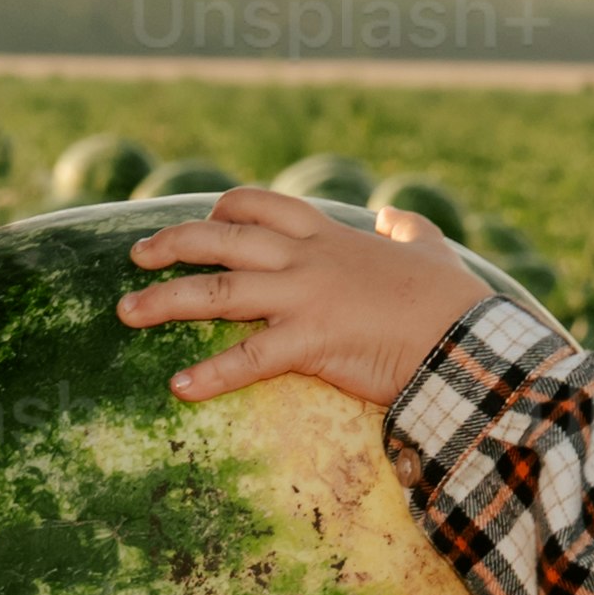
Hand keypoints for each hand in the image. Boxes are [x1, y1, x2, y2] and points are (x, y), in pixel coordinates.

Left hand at [124, 185, 497, 416]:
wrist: (468, 338)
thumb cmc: (452, 299)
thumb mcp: (431, 248)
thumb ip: (408, 227)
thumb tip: (395, 214)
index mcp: (329, 236)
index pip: (260, 206)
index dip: (223, 211)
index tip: (203, 222)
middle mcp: (307, 260)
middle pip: (221, 240)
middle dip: (171, 244)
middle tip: (135, 256)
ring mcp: (305, 298)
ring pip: (218, 291)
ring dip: (165, 301)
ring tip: (126, 314)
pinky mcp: (312, 342)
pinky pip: (248, 358)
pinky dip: (210, 374)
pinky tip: (179, 388)